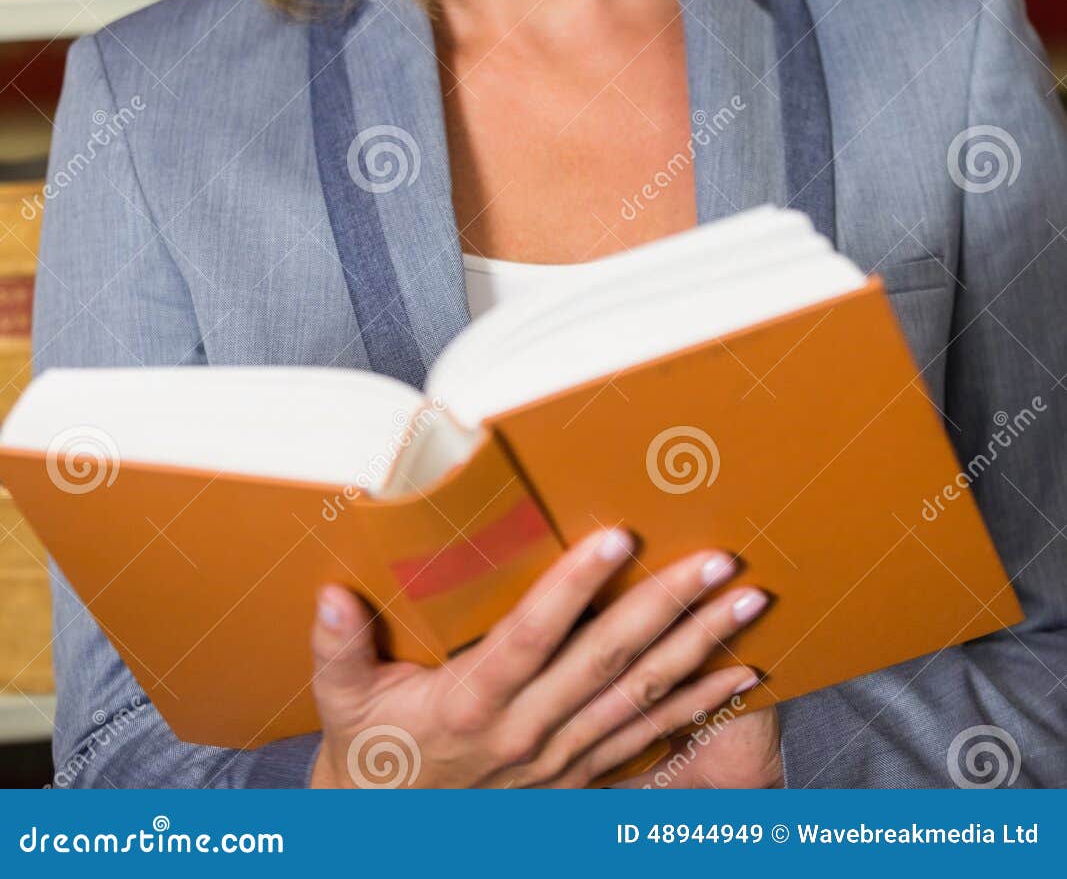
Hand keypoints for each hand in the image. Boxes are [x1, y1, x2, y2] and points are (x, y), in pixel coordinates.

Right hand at [308, 527, 769, 787]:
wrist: (396, 835)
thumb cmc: (373, 754)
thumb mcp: (343, 703)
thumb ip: (338, 649)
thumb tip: (330, 596)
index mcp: (473, 704)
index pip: (531, 637)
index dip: (573, 587)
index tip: (615, 538)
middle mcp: (528, 732)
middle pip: (607, 662)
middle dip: (665, 607)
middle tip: (714, 560)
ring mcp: (564, 759)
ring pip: (642, 696)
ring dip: (699, 648)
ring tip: (745, 602)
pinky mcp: (585, 776)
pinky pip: (653, 737)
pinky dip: (702, 705)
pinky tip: (742, 673)